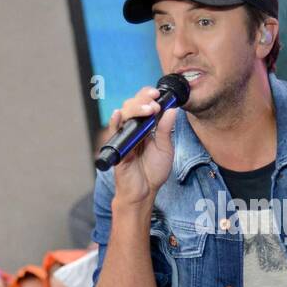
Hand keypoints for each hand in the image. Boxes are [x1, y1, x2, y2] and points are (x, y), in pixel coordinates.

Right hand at [107, 86, 176, 206]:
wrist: (144, 191)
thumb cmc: (153, 172)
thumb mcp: (165, 148)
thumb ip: (166, 129)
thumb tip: (172, 109)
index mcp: (146, 127)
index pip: (145, 104)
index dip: (149, 97)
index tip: (159, 94)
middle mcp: (134, 128)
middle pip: (133, 105)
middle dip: (144, 100)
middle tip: (155, 103)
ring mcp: (125, 136)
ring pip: (124, 114)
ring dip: (136, 108)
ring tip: (148, 109)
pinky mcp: (118, 146)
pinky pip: (114, 131)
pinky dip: (115, 122)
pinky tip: (119, 114)